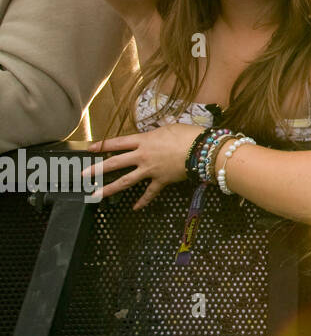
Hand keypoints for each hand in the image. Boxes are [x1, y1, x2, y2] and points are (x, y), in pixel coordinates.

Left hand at [84, 123, 204, 209]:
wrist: (202, 149)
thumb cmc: (187, 134)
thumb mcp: (169, 127)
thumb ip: (157, 134)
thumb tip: (153, 136)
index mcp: (144, 140)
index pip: (117, 142)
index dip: (103, 145)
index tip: (90, 149)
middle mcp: (142, 155)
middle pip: (115, 163)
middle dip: (97, 169)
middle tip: (83, 175)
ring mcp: (150, 170)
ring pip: (126, 181)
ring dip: (110, 188)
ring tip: (97, 194)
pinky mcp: (161, 180)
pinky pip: (149, 192)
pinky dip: (143, 201)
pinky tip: (136, 207)